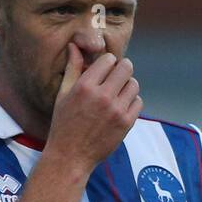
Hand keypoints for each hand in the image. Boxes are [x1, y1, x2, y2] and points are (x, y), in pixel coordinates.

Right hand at [46, 42, 141, 166]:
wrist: (70, 156)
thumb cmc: (63, 124)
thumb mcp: (63, 94)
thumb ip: (72, 68)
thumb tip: (75, 45)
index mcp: (85, 86)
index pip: (109, 59)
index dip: (108, 62)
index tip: (105, 70)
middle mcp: (102, 96)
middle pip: (126, 68)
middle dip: (121, 70)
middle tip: (115, 78)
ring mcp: (116, 110)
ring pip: (134, 84)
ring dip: (127, 86)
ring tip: (117, 94)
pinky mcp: (126, 123)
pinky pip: (138, 102)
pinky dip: (131, 102)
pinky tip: (120, 107)